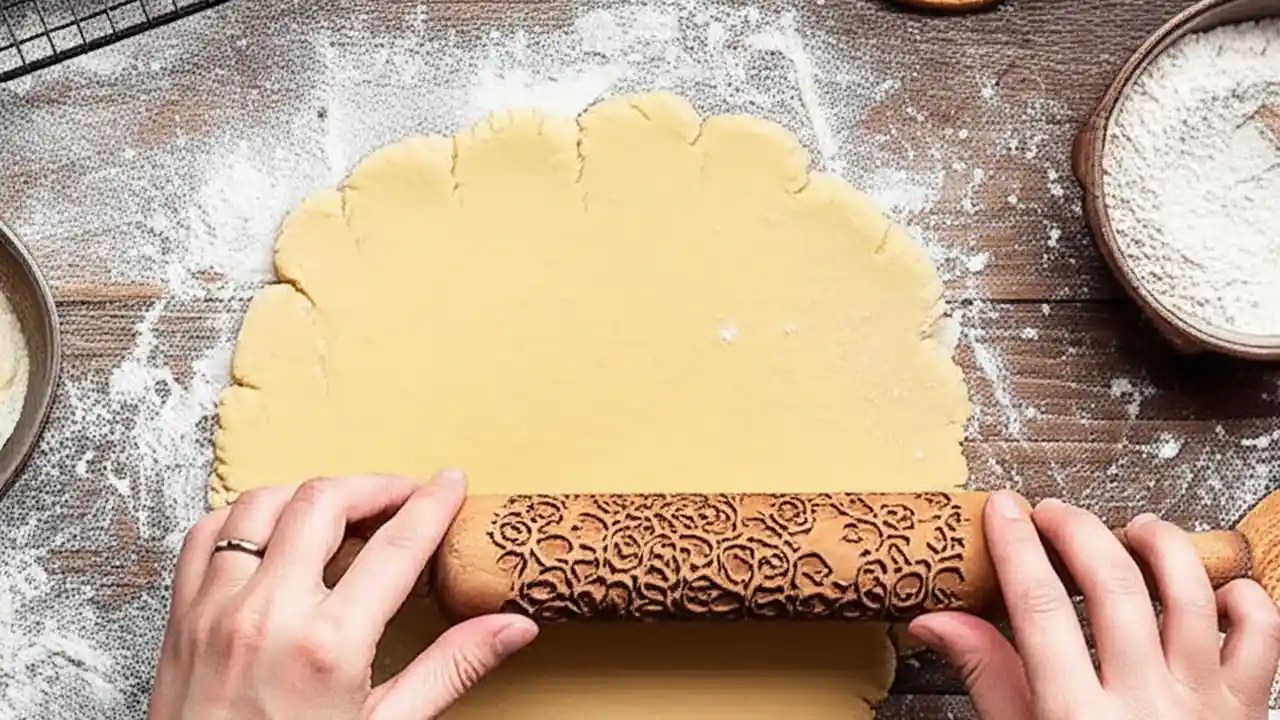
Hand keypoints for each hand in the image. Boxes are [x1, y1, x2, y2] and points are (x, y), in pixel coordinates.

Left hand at [149, 472, 537, 719]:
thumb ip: (451, 668)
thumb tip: (513, 627)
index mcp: (329, 646)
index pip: (396, 546)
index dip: (433, 503)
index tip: (452, 483)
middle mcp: (268, 614)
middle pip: (325, 502)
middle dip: (373, 486)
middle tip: (402, 496)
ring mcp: (217, 609)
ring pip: (262, 504)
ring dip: (309, 495)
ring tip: (341, 512)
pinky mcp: (182, 616)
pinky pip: (206, 533)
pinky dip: (244, 519)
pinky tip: (273, 534)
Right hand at [910, 491, 1279, 719]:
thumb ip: (989, 678)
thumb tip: (937, 621)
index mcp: (1077, 718)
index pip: (1039, 606)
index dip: (1016, 546)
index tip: (1003, 510)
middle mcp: (1145, 706)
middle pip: (1114, 584)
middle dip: (1077, 529)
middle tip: (1052, 513)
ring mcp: (1203, 705)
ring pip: (1192, 593)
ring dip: (1160, 544)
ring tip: (1134, 530)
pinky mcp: (1247, 710)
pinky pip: (1261, 635)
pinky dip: (1240, 596)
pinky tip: (1207, 586)